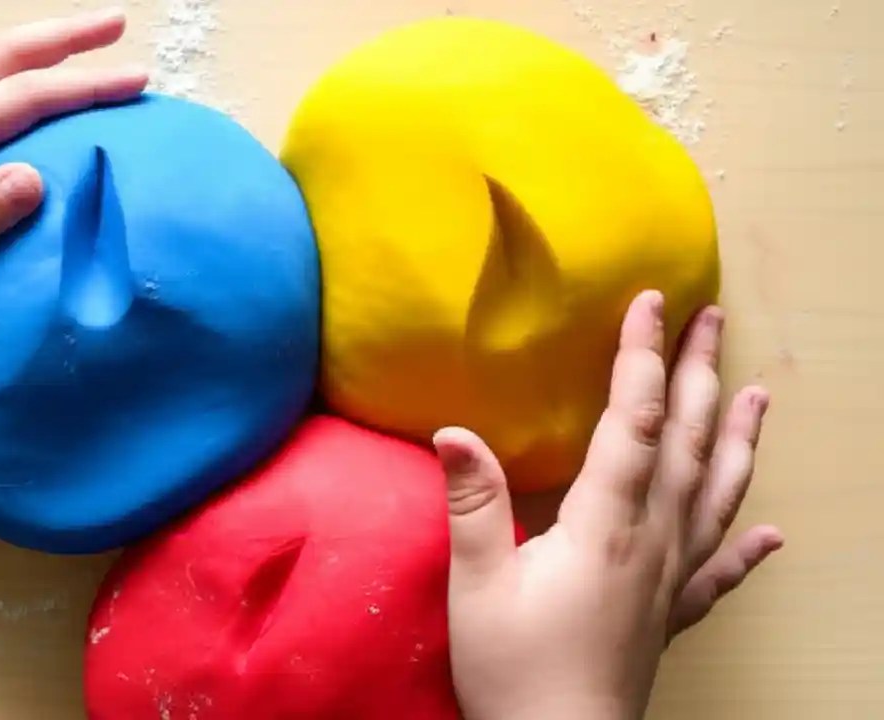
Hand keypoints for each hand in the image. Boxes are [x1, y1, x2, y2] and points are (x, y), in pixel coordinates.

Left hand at [0, 8, 146, 339]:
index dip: (81, 86)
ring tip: (91, 49)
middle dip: (64, 37)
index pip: (20, 98)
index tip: (137, 80)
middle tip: (119, 22)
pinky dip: (23, 87)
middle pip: (4, 59)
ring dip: (44, 55)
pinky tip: (39, 106)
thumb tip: (36, 178)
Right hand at [436, 291, 781, 719]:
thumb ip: (473, 505)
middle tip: (713, 319)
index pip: (631, 423)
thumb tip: (453, 430)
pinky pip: (721, 573)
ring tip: (758, 395)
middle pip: (685, 444)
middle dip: (698, 376)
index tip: (650, 304)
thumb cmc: (514, 668)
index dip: (641, 359)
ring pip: (717, 496)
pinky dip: (748, 549)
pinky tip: (772, 535)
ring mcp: (671, 580)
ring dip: (737, 440)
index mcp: (605, 525)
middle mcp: (652, 541)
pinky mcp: (672, 616)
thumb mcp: (477, 584)